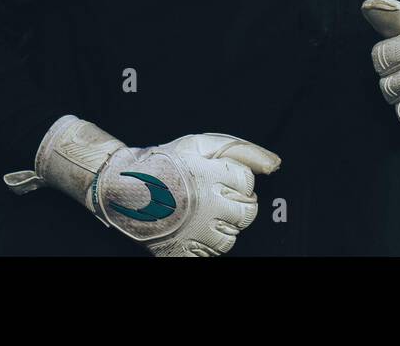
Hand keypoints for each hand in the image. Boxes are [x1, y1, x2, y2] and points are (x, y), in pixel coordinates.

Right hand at [3, 115, 281, 255]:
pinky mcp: (180, 251)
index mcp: (210, 175)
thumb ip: (243, 151)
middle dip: (238, 204)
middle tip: (218, 197)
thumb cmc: (167, 161)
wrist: (124, 187)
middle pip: (247, 212)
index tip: (218, 176)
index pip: (247, 182)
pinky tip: (197, 229)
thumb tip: (275, 165)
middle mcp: (204, 205)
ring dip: (225, 226)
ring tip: (207, 213)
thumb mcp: (203, 144)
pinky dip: (209, 245)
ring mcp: (192, 231)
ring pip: (231, 237)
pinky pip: (211, 256)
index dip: (236, 179)